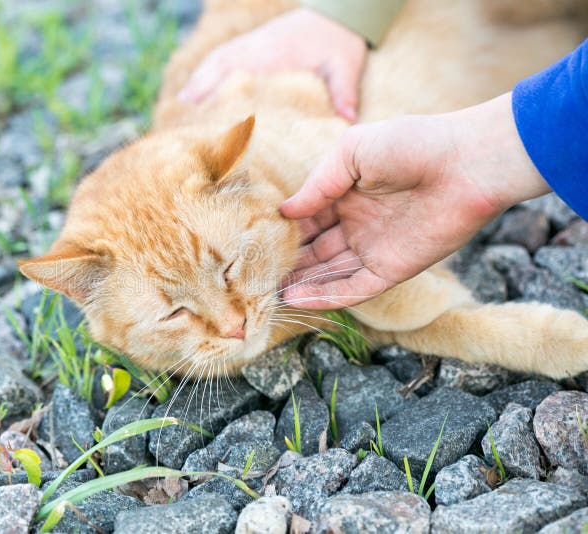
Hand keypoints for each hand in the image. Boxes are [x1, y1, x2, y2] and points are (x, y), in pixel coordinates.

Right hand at [178, 8, 367, 121]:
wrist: (337, 13)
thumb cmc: (338, 42)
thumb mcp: (344, 65)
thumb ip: (343, 92)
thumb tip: (346, 120)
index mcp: (273, 54)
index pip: (239, 74)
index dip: (220, 93)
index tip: (203, 115)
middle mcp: (255, 49)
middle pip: (218, 70)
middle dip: (199, 92)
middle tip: (182, 119)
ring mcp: (250, 46)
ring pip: (214, 65)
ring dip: (197, 84)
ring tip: (180, 109)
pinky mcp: (250, 47)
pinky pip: (220, 60)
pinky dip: (205, 74)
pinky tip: (194, 92)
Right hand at [279, 93, 550, 308]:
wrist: (467, 162)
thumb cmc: (411, 144)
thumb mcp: (352, 152)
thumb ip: (318, 185)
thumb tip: (284, 212)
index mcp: (345, 194)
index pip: (306, 218)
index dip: (282, 231)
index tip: (252, 242)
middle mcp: (356, 224)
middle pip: (313, 250)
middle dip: (287, 262)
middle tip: (253, 276)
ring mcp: (373, 248)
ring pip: (328, 273)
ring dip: (301, 284)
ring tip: (267, 293)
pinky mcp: (392, 269)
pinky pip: (354, 288)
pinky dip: (327, 296)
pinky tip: (298, 299)